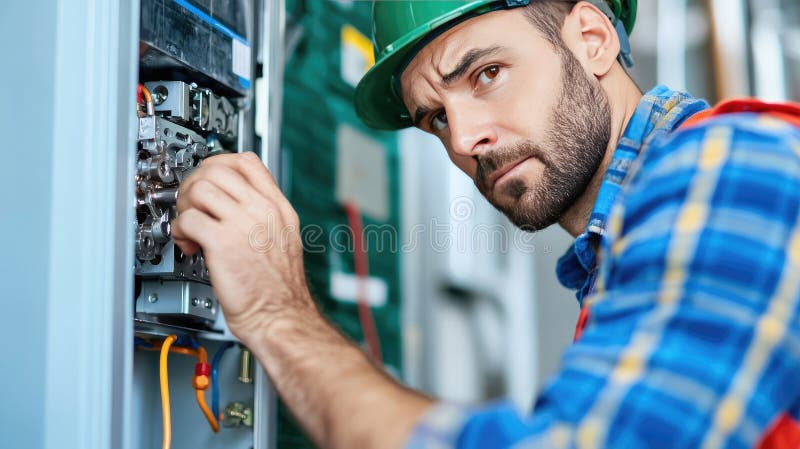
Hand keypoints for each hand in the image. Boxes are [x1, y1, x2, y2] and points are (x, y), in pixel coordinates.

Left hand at [171, 152, 315, 343]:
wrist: (281, 318)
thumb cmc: (280, 291)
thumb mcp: (283, 241)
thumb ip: (262, 219)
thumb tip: (232, 206)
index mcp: (279, 209)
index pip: (247, 162)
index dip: (220, 165)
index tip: (208, 181)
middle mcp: (263, 211)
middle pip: (218, 168)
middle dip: (195, 184)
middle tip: (192, 206)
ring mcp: (243, 225)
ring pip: (200, 188)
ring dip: (185, 206)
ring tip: (190, 227)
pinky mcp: (223, 244)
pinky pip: (188, 218)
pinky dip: (179, 230)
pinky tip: (188, 244)